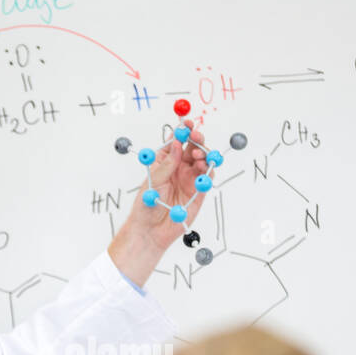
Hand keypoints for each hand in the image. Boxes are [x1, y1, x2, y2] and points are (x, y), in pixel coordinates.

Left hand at [125, 119, 212, 251]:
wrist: (151, 230)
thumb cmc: (147, 205)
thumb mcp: (154, 180)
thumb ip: (167, 163)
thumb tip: (176, 144)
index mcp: (165, 161)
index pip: (176, 141)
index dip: (183, 131)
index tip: (188, 124)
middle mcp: (179, 168)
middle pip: (193, 148)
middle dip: (197, 140)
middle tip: (197, 138)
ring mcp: (190, 179)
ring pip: (203, 161)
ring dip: (204, 154)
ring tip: (198, 156)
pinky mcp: (199, 192)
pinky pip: (208, 178)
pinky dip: (209, 170)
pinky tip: (204, 168)